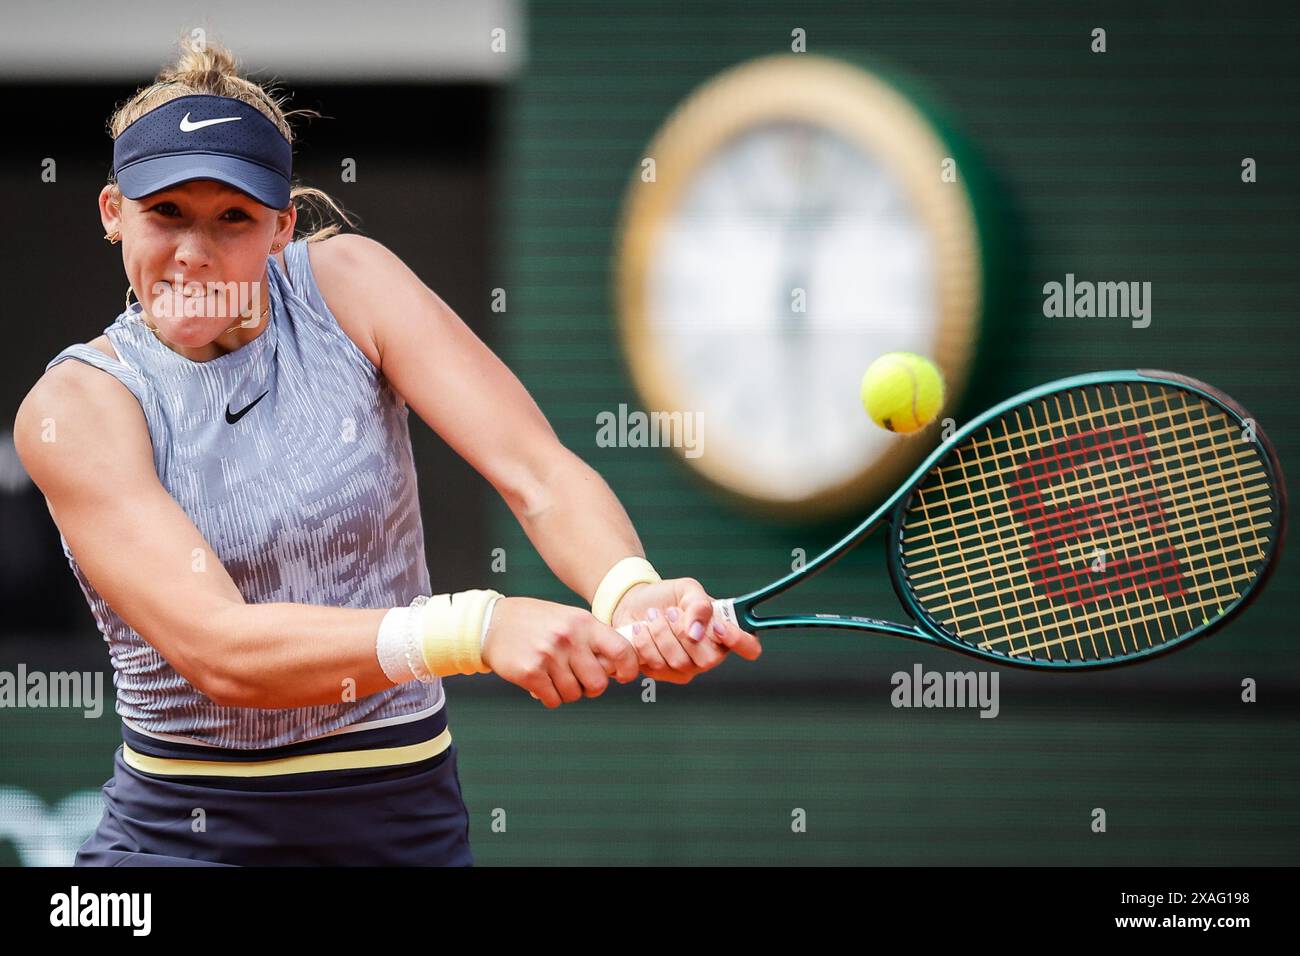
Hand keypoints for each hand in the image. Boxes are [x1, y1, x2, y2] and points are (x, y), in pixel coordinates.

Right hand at [482, 597, 639, 706]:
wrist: (491, 623)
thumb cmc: (536, 622)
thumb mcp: (569, 619)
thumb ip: (593, 639)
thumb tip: (619, 668)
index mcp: (584, 623)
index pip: (621, 650)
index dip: (629, 669)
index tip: (623, 676)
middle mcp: (568, 638)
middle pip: (598, 682)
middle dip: (592, 688)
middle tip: (580, 680)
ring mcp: (549, 656)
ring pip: (574, 694)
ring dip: (566, 692)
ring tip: (554, 677)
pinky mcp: (530, 672)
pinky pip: (553, 700)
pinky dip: (549, 697)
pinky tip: (541, 682)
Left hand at [611, 577, 761, 684]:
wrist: (635, 604)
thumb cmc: (668, 597)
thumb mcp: (687, 590)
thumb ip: (698, 605)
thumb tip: (697, 632)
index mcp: (725, 632)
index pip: (749, 647)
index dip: (739, 641)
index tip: (718, 626)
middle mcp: (710, 654)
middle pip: (709, 659)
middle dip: (683, 633)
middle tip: (671, 612)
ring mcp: (687, 668)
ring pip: (679, 662)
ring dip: (661, 634)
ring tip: (652, 615)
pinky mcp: (663, 674)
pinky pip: (656, 666)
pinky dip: (645, 642)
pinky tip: (641, 628)